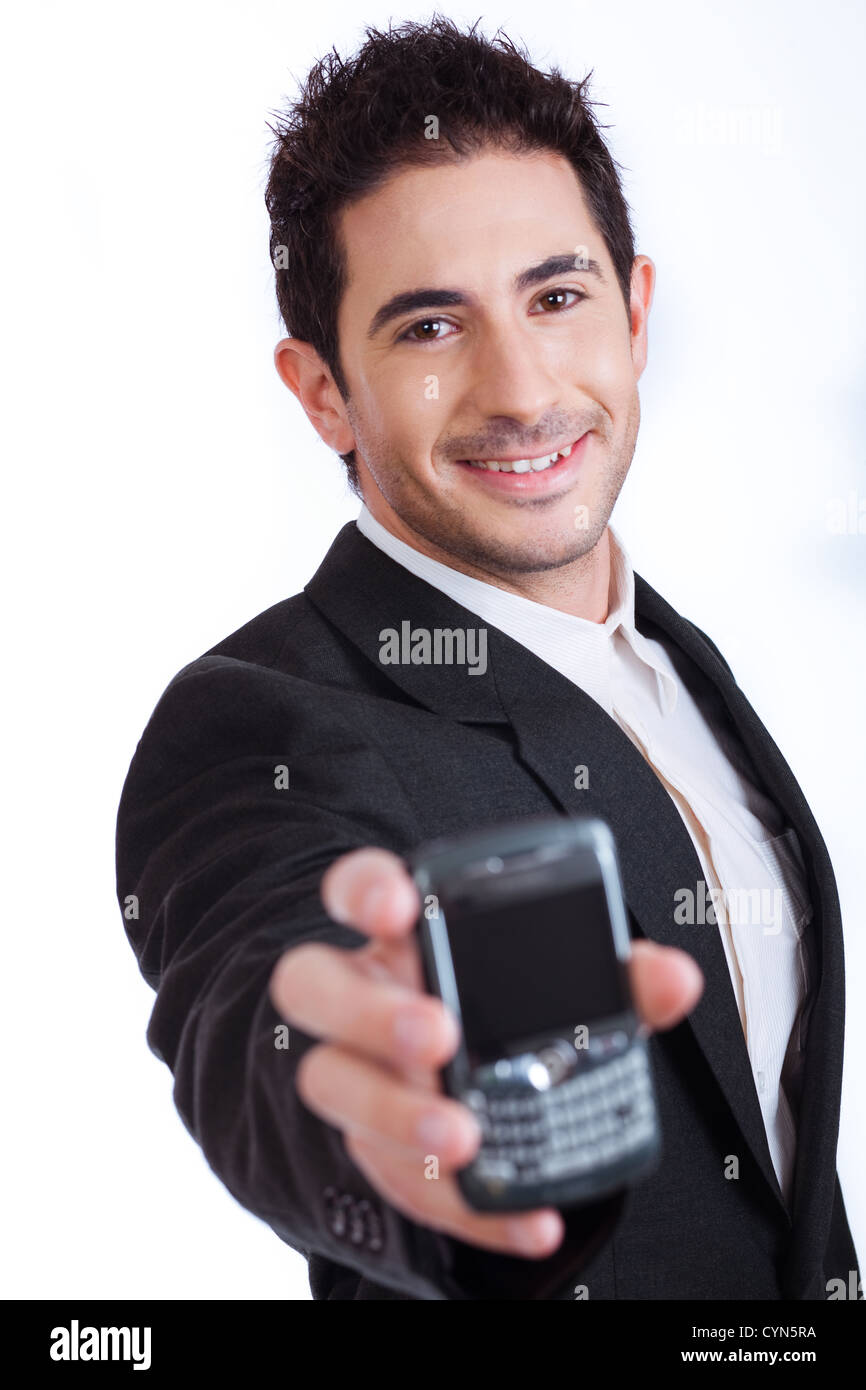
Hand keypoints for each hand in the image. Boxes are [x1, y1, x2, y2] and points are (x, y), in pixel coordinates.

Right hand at [269, 846, 702, 1260]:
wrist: (487, 1089)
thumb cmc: (512, 1013)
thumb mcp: (566, 988)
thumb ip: (616, 977)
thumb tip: (672, 977)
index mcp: (404, 936)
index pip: (357, 888)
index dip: (365, 889)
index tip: (399, 903)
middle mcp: (362, 997)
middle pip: (313, 987)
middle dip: (368, 1009)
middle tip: (438, 1031)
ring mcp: (357, 1074)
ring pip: (331, 1084)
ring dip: (395, 1114)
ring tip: (465, 1136)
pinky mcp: (376, 1150)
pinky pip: (400, 1181)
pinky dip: (465, 1207)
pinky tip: (526, 1219)